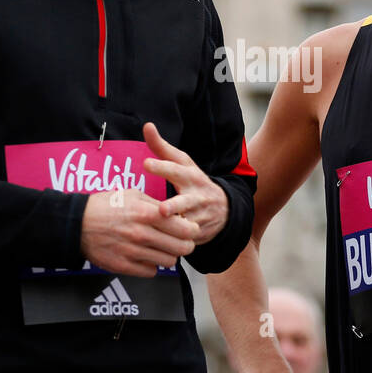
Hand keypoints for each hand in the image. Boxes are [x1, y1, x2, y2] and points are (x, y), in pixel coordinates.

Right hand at [80, 188, 199, 277]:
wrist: (77, 224)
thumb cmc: (105, 206)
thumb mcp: (132, 194)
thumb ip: (156, 205)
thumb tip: (176, 214)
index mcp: (147, 214)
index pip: (185, 228)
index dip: (192, 230)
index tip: (190, 230)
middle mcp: (142, 234)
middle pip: (182, 248)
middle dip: (186, 245)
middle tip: (182, 242)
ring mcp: (133, 252)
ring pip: (168, 262)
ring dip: (169, 255)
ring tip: (162, 248)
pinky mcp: (123, 266)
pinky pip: (151, 272)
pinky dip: (152, 266)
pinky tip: (146, 256)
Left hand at [141, 122, 228, 244]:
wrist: (224, 209)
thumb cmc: (193, 181)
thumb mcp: (182, 163)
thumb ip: (162, 147)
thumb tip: (147, 125)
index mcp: (190, 176)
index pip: (175, 170)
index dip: (161, 167)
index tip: (146, 164)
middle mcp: (197, 196)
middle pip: (185, 201)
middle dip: (175, 206)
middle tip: (162, 209)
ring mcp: (200, 216)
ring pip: (186, 224)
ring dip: (174, 229)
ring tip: (160, 232)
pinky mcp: (200, 233)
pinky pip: (185, 239)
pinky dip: (175, 242)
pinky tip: (161, 247)